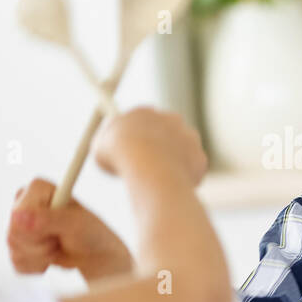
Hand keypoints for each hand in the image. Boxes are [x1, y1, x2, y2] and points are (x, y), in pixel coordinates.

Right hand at [7, 178, 132, 279]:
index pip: (17, 213)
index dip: (37, 229)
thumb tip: (17, 215)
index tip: (58, 227)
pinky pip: (17, 262)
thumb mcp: (74, 223)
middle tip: (60, 238)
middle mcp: (24, 203)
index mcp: (36, 189)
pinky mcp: (17, 245)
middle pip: (13, 233)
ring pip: (14, 249)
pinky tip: (49, 258)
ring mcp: (18, 224)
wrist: (93, 252)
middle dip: (42, 245)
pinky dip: (37, 266)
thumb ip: (47, 218)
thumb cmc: (89, 232)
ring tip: (57, 246)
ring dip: (42, 256)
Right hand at [90, 106, 207, 185]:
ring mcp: (189, 137)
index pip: (142, 122)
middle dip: (159, 150)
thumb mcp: (101, 146)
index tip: (132, 151)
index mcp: (146, 112)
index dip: (137, 138)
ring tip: (156, 183)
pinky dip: (183, 180)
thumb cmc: (120, 155)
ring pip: (180, 153)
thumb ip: (108, 142)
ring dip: (171, 165)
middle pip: (166, 134)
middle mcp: (171, 119)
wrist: (149, 163)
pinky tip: (170, 189)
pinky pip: (191, 171)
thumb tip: (109, 144)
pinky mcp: (200, 157)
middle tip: (146, 169)